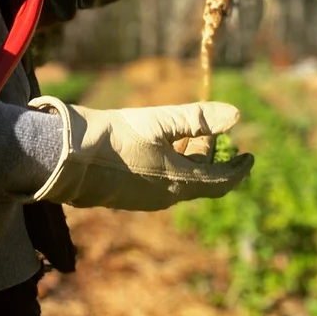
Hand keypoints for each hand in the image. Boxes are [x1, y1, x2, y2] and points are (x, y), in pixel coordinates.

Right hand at [30, 96, 252, 210]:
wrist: (67, 156)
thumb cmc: (116, 137)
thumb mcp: (160, 121)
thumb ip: (199, 118)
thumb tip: (237, 116)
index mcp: (180, 182)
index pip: (223, 181)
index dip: (239, 168)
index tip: (249, 155)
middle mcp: (166, 196)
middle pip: (200, 178)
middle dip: (208, 154)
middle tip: (209, 132)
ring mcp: (145, 199)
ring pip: (179, 179)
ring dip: (187, 158)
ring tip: (183, 135)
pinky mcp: (127, 195)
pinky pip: (159, 181)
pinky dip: (169, 164)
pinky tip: (156, 145)